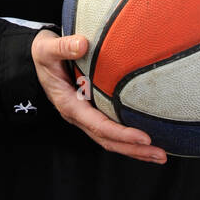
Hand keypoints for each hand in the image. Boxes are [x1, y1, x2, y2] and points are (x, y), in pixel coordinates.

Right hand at [31, 31, 166, 163]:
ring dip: (134, 149)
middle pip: (108, 140)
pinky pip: (111, 129)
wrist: (39, 56)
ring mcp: (85, 115)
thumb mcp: (46, 48)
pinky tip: (146, 139)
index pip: (98, 125)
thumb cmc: (44, 53)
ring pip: (110, 139)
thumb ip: (63, 46)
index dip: (122, 134)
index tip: (144, 137)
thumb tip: (83, 44)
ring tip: (159, 154)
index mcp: (69, 104)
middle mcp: (78, 115)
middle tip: (161, 154)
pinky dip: (128, 139)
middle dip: (134, 150)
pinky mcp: (92, 110)